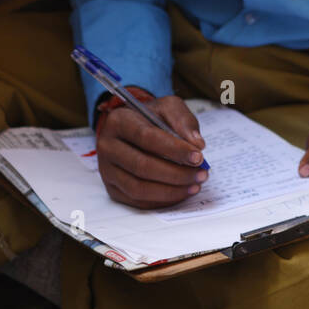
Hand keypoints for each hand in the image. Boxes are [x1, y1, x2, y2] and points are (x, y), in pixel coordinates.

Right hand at [96, 93, 208, 208]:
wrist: (133, 130)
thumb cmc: (152, 118)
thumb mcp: (168, 107)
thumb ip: (183, 121)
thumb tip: (196, 144)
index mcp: (119, 121)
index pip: (146, 137)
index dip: (174, 149)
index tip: (198, 157)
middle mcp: (107, 146)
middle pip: (142, 166)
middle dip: (176, 173)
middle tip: (201, 174)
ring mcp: (107, 170)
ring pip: (139, 188)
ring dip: (171, 190)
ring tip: (194, 185)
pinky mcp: (113, 189)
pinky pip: (138, 201)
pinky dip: (163, 200)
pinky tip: (181, 192)